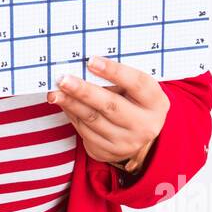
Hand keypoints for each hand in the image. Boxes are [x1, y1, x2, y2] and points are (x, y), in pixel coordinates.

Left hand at [46, 56, 169, 173]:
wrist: (137, 134)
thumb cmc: (134, 101)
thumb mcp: (136, 89)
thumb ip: (118, 77)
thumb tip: (84, 64)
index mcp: (156, 102)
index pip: (137, 83)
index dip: (114, 71)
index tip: (91, 60)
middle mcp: (145, 125)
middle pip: (111, 105)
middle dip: (84, 91)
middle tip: (63, 79)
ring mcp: (127, 142)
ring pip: (93, 119)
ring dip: (70, 103)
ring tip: (55, 91)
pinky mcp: (108, 151)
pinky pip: (84, 131)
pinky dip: (71, 114)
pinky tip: (63, 103)